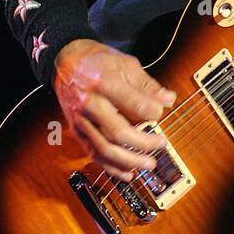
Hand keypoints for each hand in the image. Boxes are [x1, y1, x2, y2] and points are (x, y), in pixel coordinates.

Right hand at [52, 38, 176, 179]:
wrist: (65, 62)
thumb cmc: (96, 61)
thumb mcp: (125, 64)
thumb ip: (147, 85)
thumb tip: (168, 100)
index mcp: (103, 83)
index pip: (133, 104)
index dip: (152, 112)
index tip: (161, 113)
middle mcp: (90, 103)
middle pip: (117, 132)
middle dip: (143, 143)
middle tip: (162, 144)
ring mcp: (81, 119)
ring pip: (104, 148)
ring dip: (129, 161)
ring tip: (149, 164)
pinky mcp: (77, 131)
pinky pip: (93, 154)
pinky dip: (111, 167)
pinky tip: (127, 172)